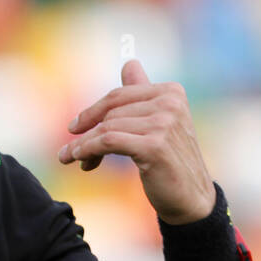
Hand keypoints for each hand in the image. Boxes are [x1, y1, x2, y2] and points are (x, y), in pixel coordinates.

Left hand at [57, 59, 215, 224]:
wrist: (191, 198)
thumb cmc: (170, 161)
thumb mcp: (158, 123)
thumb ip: (142, 92)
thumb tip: (129, 62)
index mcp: (171, 91)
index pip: (119, 95)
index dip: (92, 112)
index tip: (75, 127)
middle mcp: (170, 103)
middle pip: (111, 112)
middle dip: (87, 131)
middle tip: (69, 150)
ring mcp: (164, 123)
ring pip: (107, 127)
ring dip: (83, 145)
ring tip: (71, 158)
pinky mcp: (154, 145)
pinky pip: (108, 142)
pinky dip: (89, 150)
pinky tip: (81, 160)